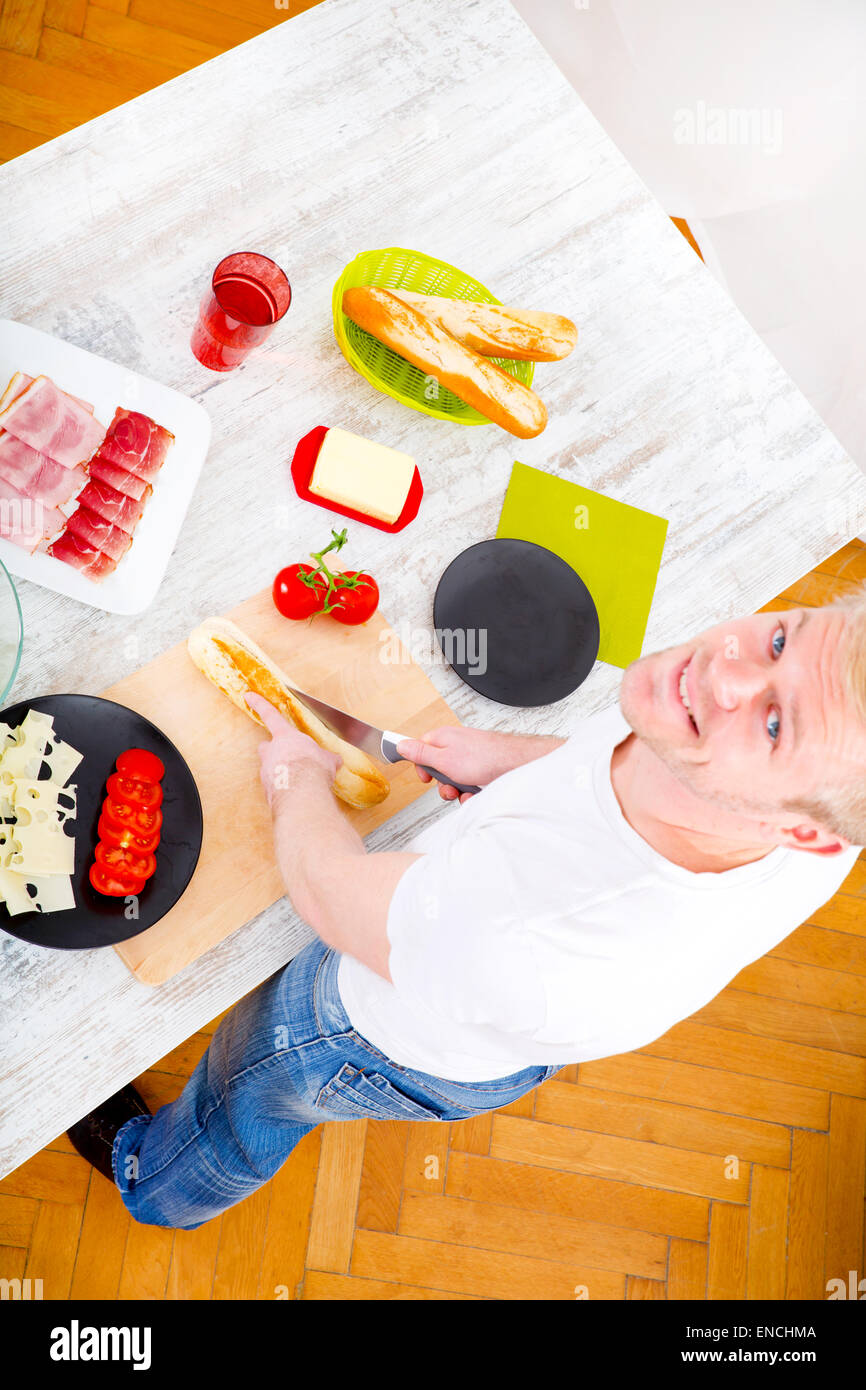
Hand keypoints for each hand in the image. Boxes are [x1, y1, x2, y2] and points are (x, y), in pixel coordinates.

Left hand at [245, 692, 340, 806]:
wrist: (302, 794)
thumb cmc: (313, 769)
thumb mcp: (327, 759)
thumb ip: (327, 757)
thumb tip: (335, 759)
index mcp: (286, 737)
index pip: (271, 715)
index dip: (259, 704)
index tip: (248, 696)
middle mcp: (272, 752)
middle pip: (265, 746)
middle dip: (273, 750)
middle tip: (286, 756)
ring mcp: (266, 770)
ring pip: (269, 767)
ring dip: (280, 771)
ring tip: (297, 780)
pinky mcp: (267, 789)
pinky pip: (273, 785)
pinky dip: (282, 787)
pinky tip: (294, 792)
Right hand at [394, 725, 515, 803]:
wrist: (514, 763)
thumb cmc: (483, 757)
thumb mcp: (443, 759)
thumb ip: (420, 753)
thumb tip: (400, 745)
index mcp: (442, 738)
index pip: (420, 749)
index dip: (421, 767)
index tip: (425, 778)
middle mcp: (455, 745)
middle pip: (437, 768)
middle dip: (442, 784)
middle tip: (449, 788)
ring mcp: (468, 757)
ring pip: (453, 779)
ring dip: (457, 790)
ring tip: (465, 792)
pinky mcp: (479, 768)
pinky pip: (467, 782)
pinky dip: (470, 791)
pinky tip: (476, 793)